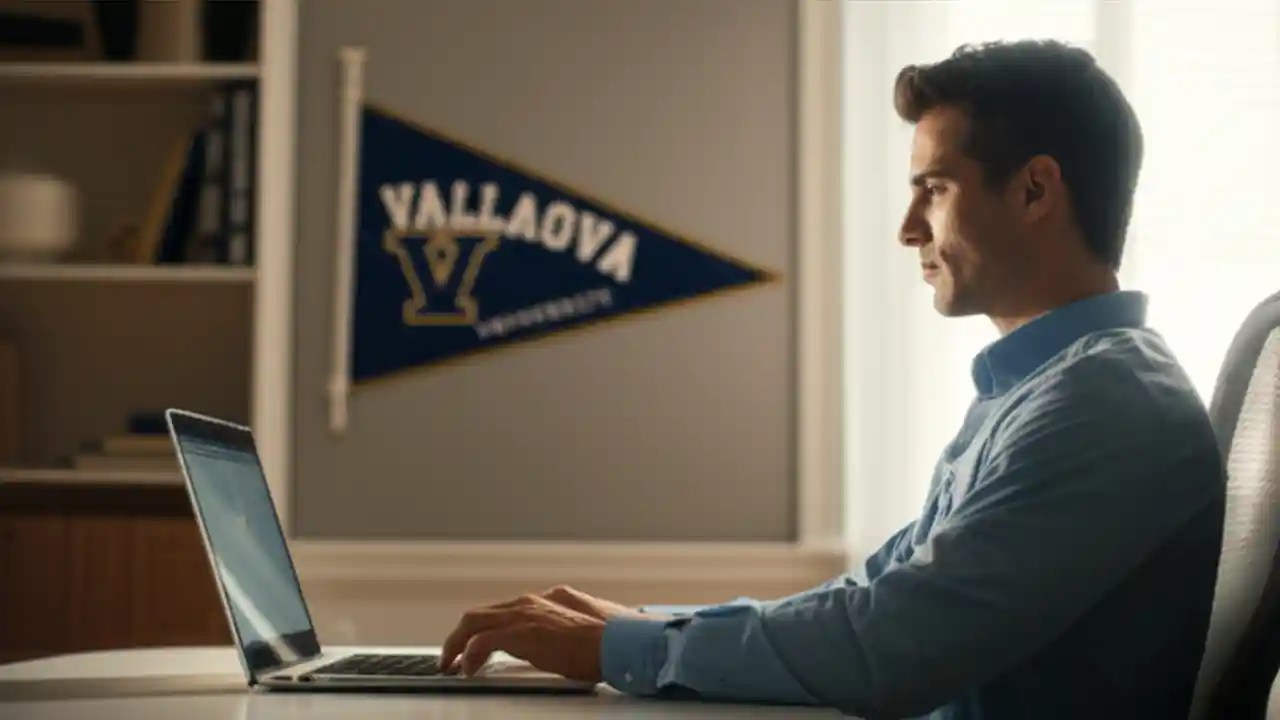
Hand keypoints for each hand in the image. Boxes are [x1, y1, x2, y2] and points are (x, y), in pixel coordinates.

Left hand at [438, 585, 647, 680]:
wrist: (625, 642)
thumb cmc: (617, 639)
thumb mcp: (592, 625)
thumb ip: (574, 625)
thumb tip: (570, 637)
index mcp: (552, 598)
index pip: (510, 608)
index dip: (491, 626)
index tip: (481, 642)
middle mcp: (534, 601)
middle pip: (484, 612)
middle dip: (463, 634)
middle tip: (453, 654)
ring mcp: (525, 614)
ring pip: (474, 621)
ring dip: (457, 643)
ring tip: (450, 663)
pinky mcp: (521, 634)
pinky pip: (481, 642)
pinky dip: (468, 655)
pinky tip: (467, 670)